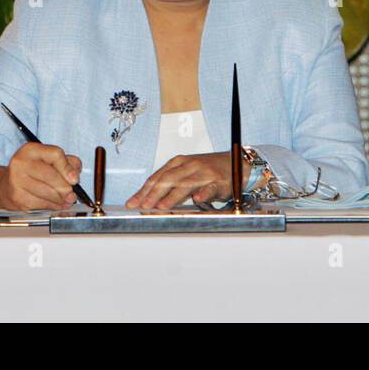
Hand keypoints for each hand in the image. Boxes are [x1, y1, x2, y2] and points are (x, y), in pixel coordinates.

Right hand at [0, 142, 80, 210]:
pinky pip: (40, 204)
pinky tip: (56, 204)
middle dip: (65, 187)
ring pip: (47, 192)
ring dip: (60, 199)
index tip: (75, 179)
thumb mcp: (48, 160)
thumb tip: (75, 175)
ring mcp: (17, 181)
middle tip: (72, 194)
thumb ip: (66, 162)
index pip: (55, 154)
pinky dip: (52, 206)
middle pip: (50, 175)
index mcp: (30, 149)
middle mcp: (21, 163)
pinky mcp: (17, 197)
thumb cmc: (31, 171)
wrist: (6, 186)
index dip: (67, 168)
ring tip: (67, 200)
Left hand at [126, 151, 248, 209]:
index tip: (132, 204)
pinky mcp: (219, 182)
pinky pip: (211, 188)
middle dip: (154, 194)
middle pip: (168, 180)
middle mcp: (189, 165)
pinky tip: (197, 200)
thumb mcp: (185, 172)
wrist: (236, 163)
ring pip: (186, 185)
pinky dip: (204, 194)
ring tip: (161, 207)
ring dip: (173, 196)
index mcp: (178, 163)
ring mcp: (204, 173)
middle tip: (143, 207)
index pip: (157, 177)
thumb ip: (168, 184)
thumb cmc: (206, 170)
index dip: (143, 191)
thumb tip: (146, 199)